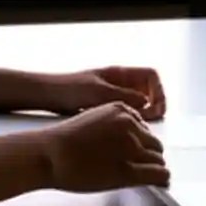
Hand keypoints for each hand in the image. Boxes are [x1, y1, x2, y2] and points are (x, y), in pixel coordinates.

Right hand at [37, 101, 168, 191]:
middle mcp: (130, 125)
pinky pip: (158, 173)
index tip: (137, 152)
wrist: (49, 154)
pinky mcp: (129, 169)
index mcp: (121, 110)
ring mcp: (131, 146)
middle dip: (150, 155)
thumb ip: (113, 126)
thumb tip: (123, 142)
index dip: (140, 142)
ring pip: (158, 158)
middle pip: (154, 142)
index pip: (144, 127)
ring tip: (152, 176)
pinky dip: (162, 178)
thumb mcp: (93, 119)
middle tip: (143, 166)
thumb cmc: (63, 140)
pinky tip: (161, 182)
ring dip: (155, 167)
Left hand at [43, 66, 166, 120]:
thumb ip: (124, 96)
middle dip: (154, 105)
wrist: (48, 96)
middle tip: (151, 121)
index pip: (151, 76)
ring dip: (143, 115)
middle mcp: (119, 83)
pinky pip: (126, 113)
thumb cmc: (70, 89)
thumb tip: (147, 103)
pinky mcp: (105, 108)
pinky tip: (127, 133)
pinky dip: (131, 122)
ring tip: (141, 129)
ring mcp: (113, 95)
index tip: (157, 108)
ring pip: (138, 104)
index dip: (158, 90)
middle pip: (148, 91)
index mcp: (120, 73)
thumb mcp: (99, 92)